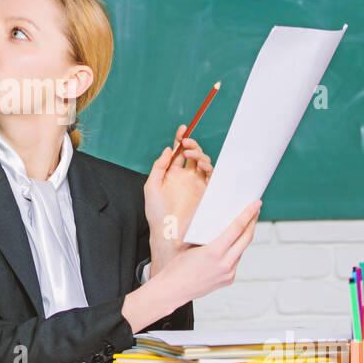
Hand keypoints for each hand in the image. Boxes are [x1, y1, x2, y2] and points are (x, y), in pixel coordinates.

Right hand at [121, 200, 261, 332]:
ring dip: (244, 237)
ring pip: (241, 250)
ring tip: (244, 225)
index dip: (248, 214)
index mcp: (214, 251)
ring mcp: (229, 273)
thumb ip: (206, 235)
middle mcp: (225, 263)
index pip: (237, 228)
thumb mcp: (190, 245)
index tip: (255, 204)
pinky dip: (235, 251)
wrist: (173, 290)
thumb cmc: (177, 267)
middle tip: (255, 211)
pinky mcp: (228, 279)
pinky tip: (231, 245)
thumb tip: (217, 224)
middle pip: (246, 238)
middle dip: (252, 222)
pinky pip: (236, 261)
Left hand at [143, 124, 213, 267]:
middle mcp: (186, 177)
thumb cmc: (157, 213)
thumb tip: (169, 149)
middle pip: (193, 154)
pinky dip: (209, 168)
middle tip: (187, 143)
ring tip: (191, 155)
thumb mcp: (151, 186)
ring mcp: (197, 184)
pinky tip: (202, 165)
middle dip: (192, 145)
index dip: (181, 139)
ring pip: (203, 162)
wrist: (167, 233)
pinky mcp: (206, 193)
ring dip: (199, 155)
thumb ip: (159, 166)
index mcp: (172, 174)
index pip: (178, 152)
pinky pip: (211, 176)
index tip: (183, 129)